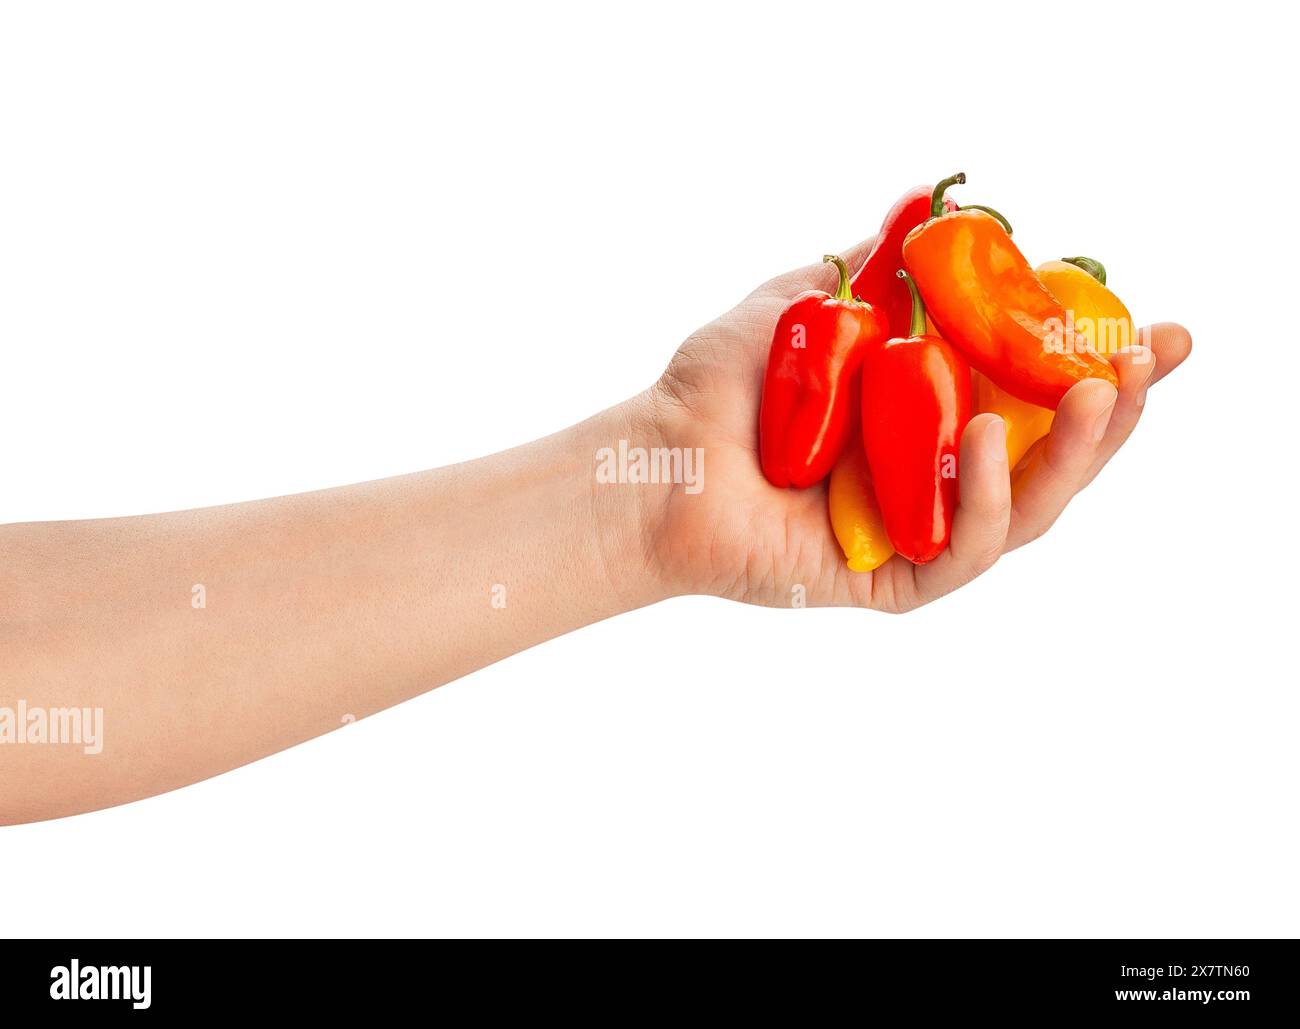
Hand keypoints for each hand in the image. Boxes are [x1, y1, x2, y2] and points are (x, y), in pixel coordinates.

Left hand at [639, 238, 1191, 611]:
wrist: (655, 459)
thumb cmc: (718, 390)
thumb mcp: (800, 307)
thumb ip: (869, 270)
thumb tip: (924, 206)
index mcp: (929, 419)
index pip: (1035, 397)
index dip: (1100, 365)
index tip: (1156, 328)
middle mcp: (936, 478)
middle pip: (1052, 459)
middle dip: (1110, 411)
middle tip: (1141, 360)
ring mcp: (920, 533)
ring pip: (1027, 512)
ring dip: (1071, 455)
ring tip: (1090, 394)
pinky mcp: (894, 582)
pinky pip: (963, 552)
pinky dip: (985, 502)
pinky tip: (987, 444)